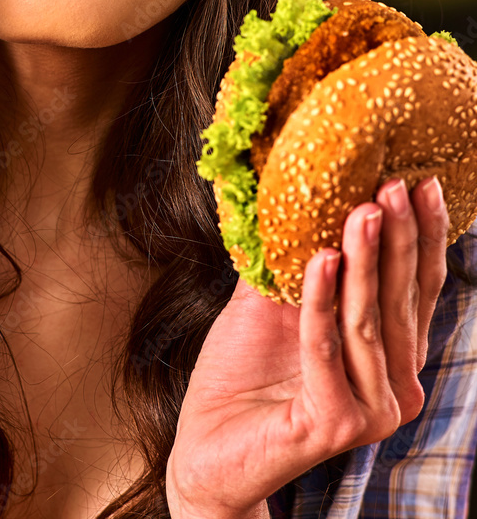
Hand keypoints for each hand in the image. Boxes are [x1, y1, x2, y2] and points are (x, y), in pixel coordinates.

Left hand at [166, 175, 448, 518]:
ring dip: (365, 262)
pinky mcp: (338, 424)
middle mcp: (393, 384)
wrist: (206, 445)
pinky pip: (328, 349)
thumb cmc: (241, 374)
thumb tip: (295, 190)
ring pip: (367, 321)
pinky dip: (320, 303)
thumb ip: (290, 257)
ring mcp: (371, 409)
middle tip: (393, 185)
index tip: (420, 183)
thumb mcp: (269, 302)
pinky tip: (320, 260)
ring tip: (361, 211)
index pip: (415, 288)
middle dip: (399, 237)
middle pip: (400, 299)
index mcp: (388, 354)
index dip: (423, 236)